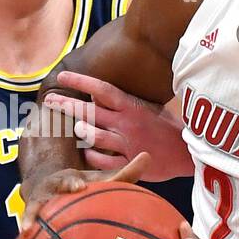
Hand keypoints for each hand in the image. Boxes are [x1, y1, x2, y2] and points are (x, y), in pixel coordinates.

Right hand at [0, 151, 150, 238]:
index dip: (70, 184)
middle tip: (28, 227)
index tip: (77, 187)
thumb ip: (123, 173)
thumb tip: (147, 156)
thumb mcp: (98, 178)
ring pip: (19, 233)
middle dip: (30, 216)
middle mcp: (41, 199)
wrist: (45, 180)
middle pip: (33, 207)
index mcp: (61, 183)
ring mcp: (31, 217)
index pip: (66, 182)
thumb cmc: (79, 184)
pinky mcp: (27, 232)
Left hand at [43, 71, 192, 181]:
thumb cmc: (168, 127)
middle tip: (49, 101)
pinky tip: (86, 152)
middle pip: (90, 112)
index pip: (101, 89)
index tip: (62, 77)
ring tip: (73, 127)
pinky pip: (104, 161)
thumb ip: (125, 102)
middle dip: (67, 105)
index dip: (80, 82)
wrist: (189, 152)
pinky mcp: (130, 162)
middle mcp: (126, 123)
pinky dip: (92, 156)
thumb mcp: (150, 107)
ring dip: (81, 131)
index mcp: (131, 106)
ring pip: (95, 136)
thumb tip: (98, 93)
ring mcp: (127, 143)